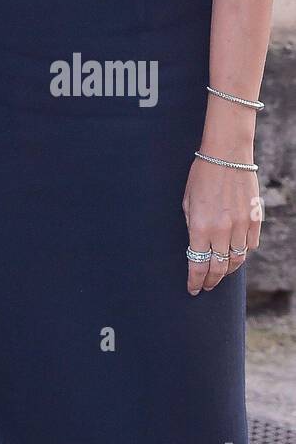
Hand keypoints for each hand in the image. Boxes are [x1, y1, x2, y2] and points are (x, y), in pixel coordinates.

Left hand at [183, 157, 260, 294]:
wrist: (227, 155)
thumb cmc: (202, 174)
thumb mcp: (187, 200)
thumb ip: (192, 224)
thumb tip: (196, 244)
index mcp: (200, 226)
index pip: (198, 264)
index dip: (195, 281)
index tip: (193, 289)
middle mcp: (222, 230)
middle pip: (218, 268)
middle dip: (211, 281)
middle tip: (206, 286)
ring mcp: (241, 226)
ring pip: (237, 260)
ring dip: (227, 269)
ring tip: (220, 273)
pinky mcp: (255, 220)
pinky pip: (250, 245)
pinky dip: (242, 253)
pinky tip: (235, 253)